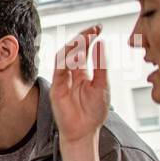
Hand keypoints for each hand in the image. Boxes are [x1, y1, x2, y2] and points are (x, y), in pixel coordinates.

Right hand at [50, 24, 109, 145]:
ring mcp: (62, 81)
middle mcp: (70, 74)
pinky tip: (77, 54)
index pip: (83, 50)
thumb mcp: (103, 85)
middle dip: (83, 37)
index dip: (90, 38)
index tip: (100, 27)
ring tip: (86, 38)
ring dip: (74, 46)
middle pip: (73, 50)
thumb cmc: (93, 112)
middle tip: (95, 28)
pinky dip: (66, 61)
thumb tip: (101, 44)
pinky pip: (58, 71)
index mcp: (82, 73)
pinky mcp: (56, 89)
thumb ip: (101, 66)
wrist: (84, 132)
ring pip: (63, 57)